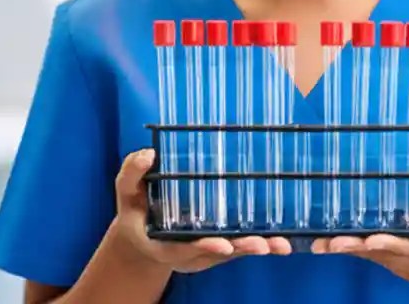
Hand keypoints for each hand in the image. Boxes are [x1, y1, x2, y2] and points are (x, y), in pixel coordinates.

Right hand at [111, 148, 290, 273]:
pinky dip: (262, 243)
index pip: (185, 248)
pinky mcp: (220, 246)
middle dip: (241, 250)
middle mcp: (189, 253)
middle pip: (217, 254)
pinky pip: (241, 245)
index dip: (205, 246)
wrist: (143, 237)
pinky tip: (283, 239)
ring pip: (234, 252)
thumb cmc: (135, 211)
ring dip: (258, 248)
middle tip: (262, 245)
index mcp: (164, 244)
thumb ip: (132, 174)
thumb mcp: (126, 192)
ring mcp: (206, 252)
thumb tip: (149, 154)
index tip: (223, 244)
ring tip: (281, 244)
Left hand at [312, 162, 408, 281]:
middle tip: (335, 241)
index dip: (396, 245)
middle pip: (390, 255)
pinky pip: (368, 256)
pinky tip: (322, 241)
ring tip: (321, 242)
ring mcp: (408, 265)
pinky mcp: (393, 262)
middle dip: (361, 248)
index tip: (374, 240)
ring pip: (374, 257)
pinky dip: (348, 248)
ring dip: (348, 249)